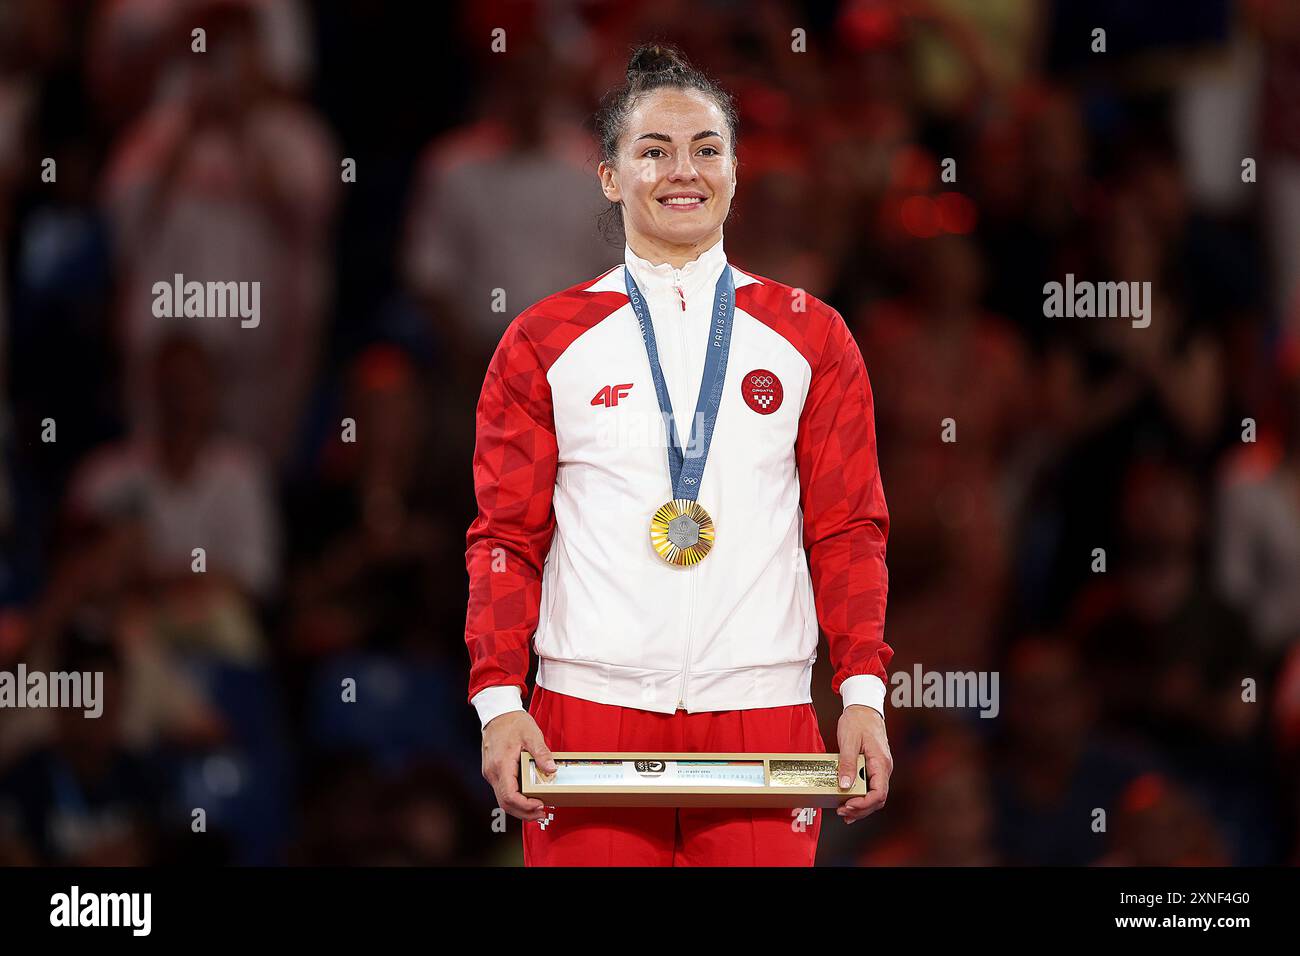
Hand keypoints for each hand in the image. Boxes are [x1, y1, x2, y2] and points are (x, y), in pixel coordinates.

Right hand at [481, 711, 557, 821]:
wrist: (498, 713)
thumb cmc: (513, 722)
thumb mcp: (531, 734)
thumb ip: (541, 753)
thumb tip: (551, 769)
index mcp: (501, 765)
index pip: (510, 796)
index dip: (525, 806)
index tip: (540, 806)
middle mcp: (492, 772)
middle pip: (505, 803)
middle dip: (524, 812)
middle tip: (542, 814)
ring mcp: (490, 773)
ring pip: (502, 800)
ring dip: (519, 808)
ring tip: (537, 810)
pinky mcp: (492, 772)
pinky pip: (502, 791)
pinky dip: (515, 799)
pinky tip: (528, 798)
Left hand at [836, 704, 891, 823]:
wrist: (864, 708)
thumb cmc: (858, 721)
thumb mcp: (849, 741)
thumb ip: (847, 763)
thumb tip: (845, 785)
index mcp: (880, 763)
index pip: (879, 793)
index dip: (864, 803)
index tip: (849, 805)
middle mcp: (884, 768)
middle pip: (877, 799)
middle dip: (861, 809)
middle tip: (842, 812)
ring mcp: (879, 768)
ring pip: (874, 795)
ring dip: (861, 806)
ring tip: (844, 811)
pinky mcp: (873, 767)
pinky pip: (870, 787)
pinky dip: (861, 797)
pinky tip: (849, 802)